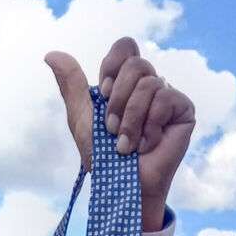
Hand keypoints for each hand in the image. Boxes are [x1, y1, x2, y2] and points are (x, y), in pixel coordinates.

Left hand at [47, 36, 195, 230]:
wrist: (121, 188)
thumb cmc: (103, 158)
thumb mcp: (82, 118)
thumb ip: (71, 84)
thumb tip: (50, 54)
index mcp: (126, 82)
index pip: (125, 47)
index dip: (112, 67)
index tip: (104, 95)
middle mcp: (149, 85)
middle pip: (136, 64)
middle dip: (118, 101)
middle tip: (112, 129)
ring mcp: (168, 97)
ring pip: (149, 83)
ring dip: (131, 120)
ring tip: (127, 145)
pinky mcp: (184, 110)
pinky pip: (165, 98)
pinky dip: (149, 125)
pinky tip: (147, 145)